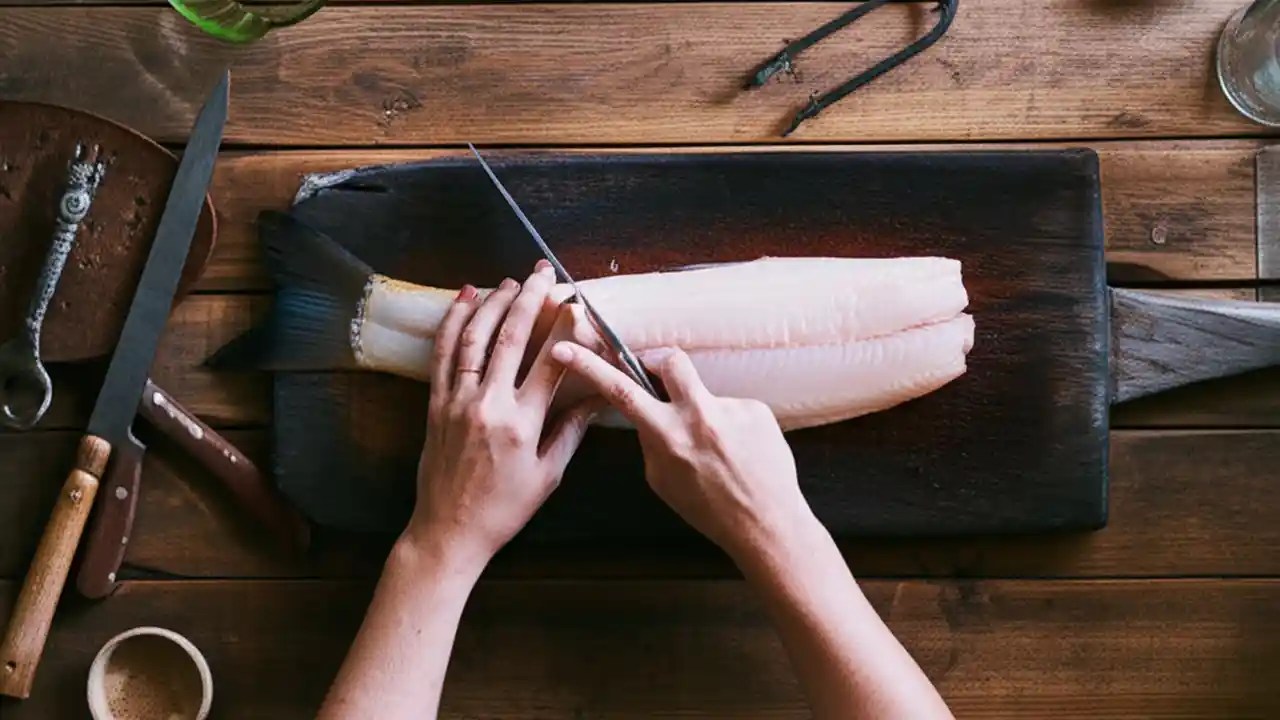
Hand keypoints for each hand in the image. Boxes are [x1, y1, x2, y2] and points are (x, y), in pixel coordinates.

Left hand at [408, 263, 597, 566]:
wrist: (448, 531)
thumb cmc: (504, 510)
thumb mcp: (547, 476)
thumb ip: (570, 432)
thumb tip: (595, 400)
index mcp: (521, 423)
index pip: (549, 363)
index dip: (564, 328)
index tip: (576, 304)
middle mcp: (488, 404)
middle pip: (510, 339)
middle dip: (529, 300)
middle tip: (544, 273)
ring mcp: (457, 401)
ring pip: (474, 339)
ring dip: (493, 303)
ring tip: (510, 280)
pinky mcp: (436, 404)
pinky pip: (443, 354)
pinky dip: (453, 323)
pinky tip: (465, 299)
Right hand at [550, 342, 813, 560]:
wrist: (766, 523)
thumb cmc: (710, 510)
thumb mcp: (661, 479)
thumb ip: (651, 439)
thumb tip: (649, 414)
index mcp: (668, 435)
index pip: (620, 390)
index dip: (588, 365)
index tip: (565, 348)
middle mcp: (699, 415)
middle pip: (670, 360)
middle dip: (657, 361)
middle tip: (656, 375)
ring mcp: (732, 408)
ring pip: (704, 394)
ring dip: (701, 412)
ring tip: (718, 449)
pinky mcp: (758, 409)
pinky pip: (732, 409)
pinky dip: (730, 426)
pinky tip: (740, 452)